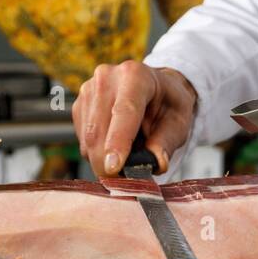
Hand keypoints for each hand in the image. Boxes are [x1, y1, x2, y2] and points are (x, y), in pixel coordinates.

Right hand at [72, 62, 197, 177]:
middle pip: (99, 130)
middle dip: (108, 163)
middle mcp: (107, 78)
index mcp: (136, 75)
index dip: (117, 141)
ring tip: (128, 155)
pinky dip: (98, 152)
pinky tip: (115, 144)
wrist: (156, 88)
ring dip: (104, 160)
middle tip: (125, 182)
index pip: (124, 111)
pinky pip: (83, 140)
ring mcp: (88, 90)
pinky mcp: (78, 105)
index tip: (113, 168)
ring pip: (88, 139)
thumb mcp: (178, 122)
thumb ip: (167, 142)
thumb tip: (156, 163)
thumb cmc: (168, 104)